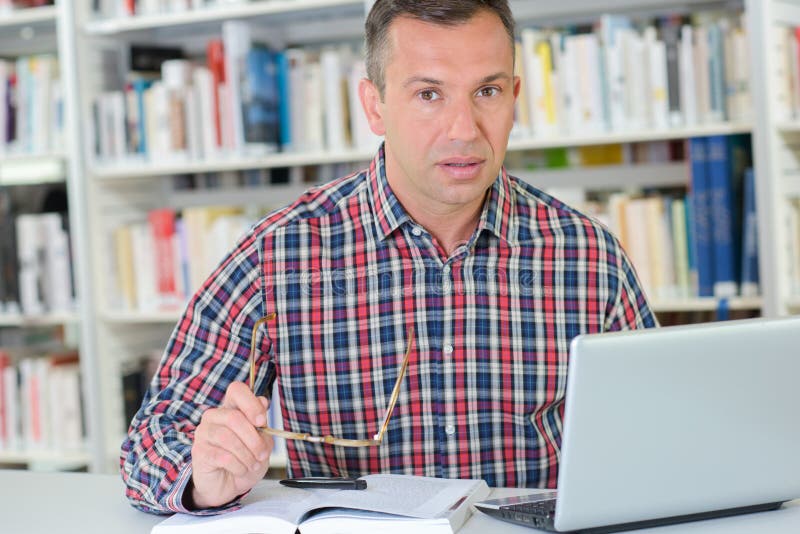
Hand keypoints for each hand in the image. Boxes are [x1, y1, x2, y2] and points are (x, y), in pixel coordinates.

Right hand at [188, 381, 273, 508]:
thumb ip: (261, 423)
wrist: (230, 486)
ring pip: (227, 438)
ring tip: (253, 464)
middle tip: (262, 454)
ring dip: (246, 455)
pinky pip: (222, 456)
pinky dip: (238, 466)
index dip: (251, 403)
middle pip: (234, 417)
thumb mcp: (262, 442)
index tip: (262, 422)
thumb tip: (262, 402)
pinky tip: (241, 470)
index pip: (236, 390)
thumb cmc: (246, 459)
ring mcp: (204, 433)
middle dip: (253, 439)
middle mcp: (214, 416)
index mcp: (231, 408)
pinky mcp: (199, 451)